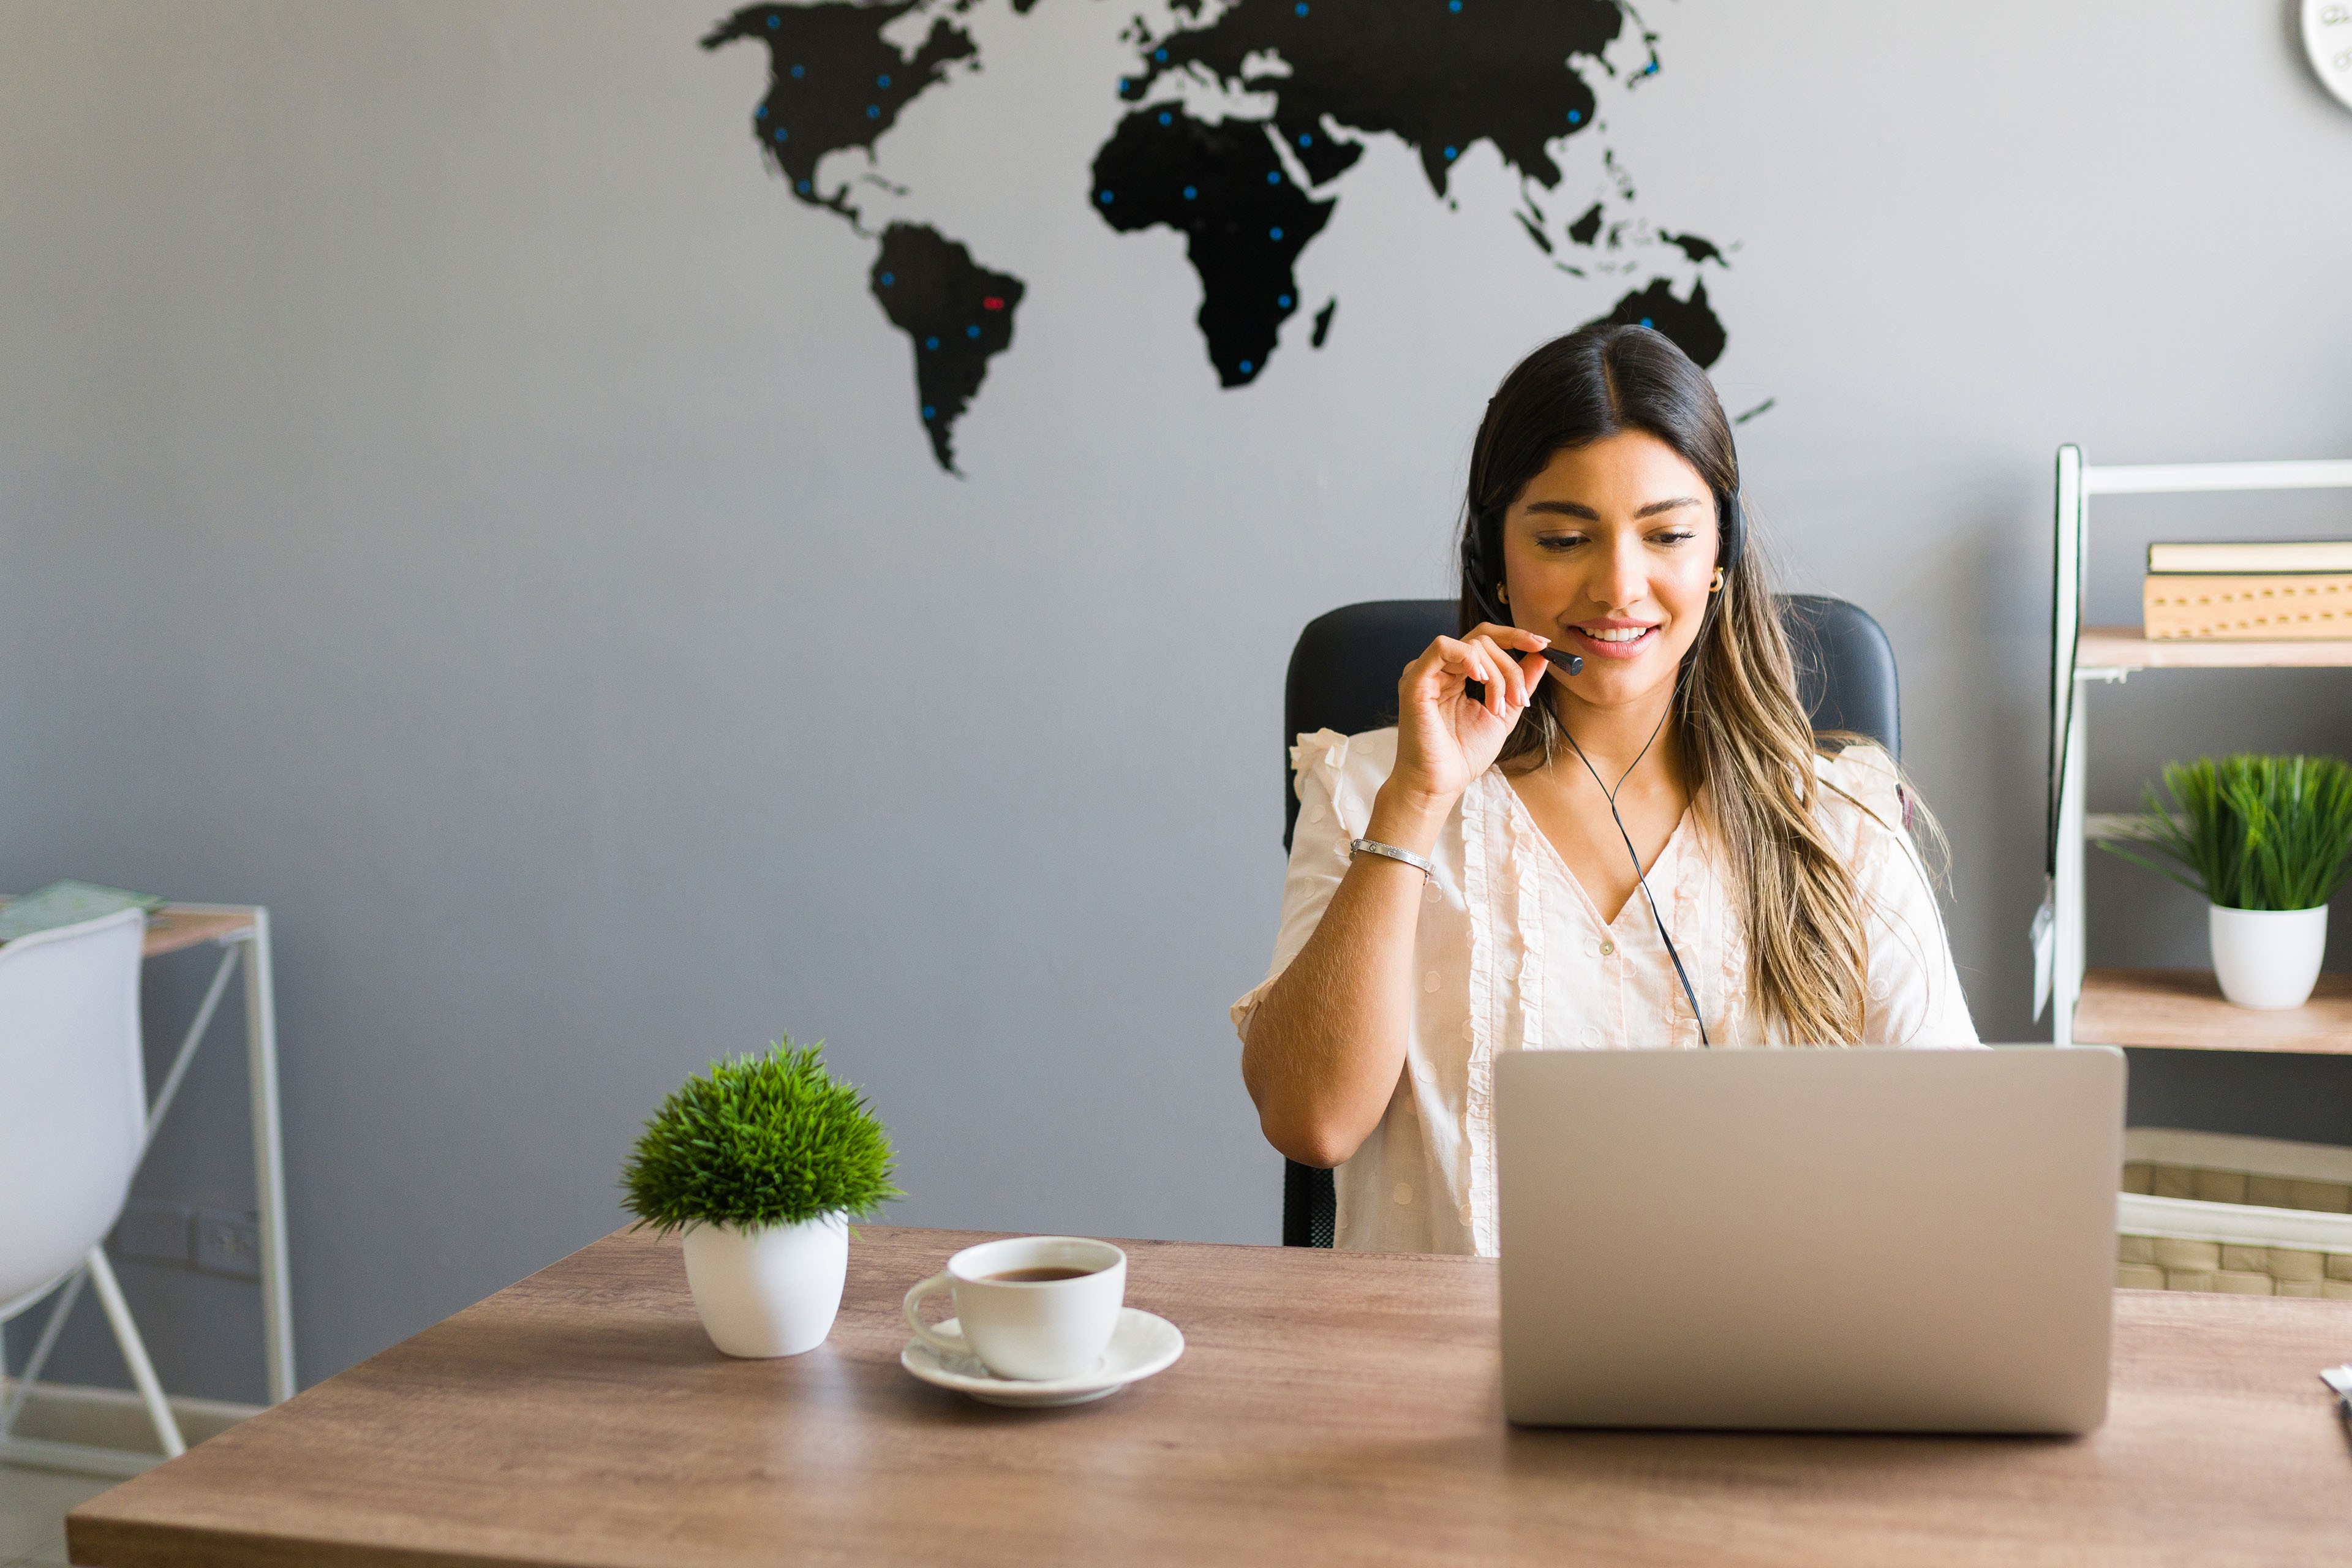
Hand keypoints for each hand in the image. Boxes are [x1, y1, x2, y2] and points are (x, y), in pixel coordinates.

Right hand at [1382, 623, 1550, 827]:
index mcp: (1457, 675)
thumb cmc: (1464, 755)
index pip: (1485, 640)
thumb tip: (1541, 654)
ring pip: (1470, 644)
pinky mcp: (1415, 680)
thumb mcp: (1503, 714)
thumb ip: (1520, 683)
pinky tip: (1481, 680)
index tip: (1543, 645)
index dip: (1516, 636)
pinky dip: (1469, 657)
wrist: (1441, 783)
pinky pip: (1443, 648)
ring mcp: (1426, 672)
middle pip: (1482, 639)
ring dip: (1496, 673)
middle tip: (1520, 698)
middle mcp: (1440, 670)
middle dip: (1510, 666)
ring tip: (1498, 707)